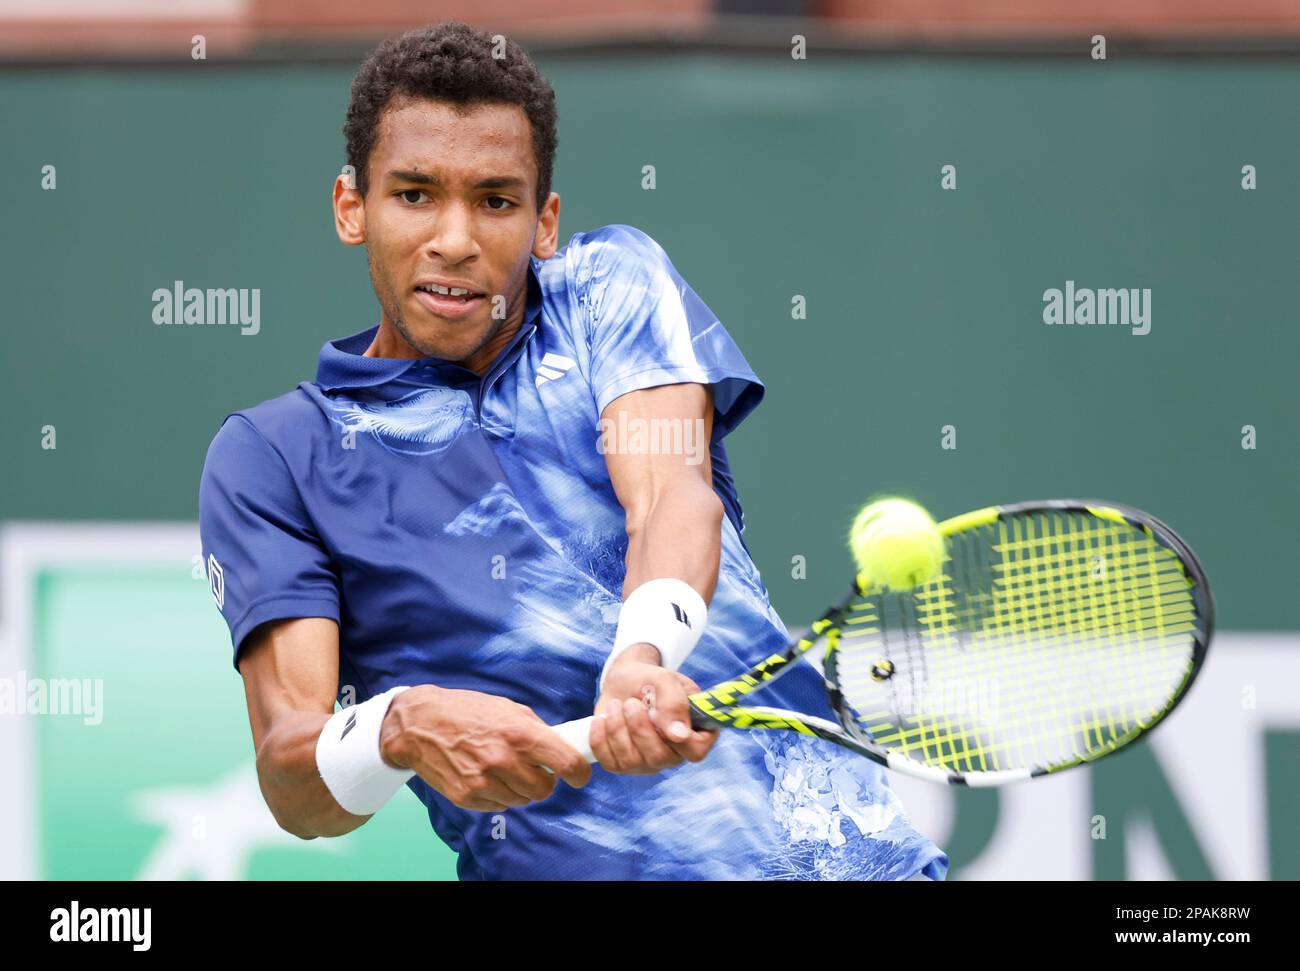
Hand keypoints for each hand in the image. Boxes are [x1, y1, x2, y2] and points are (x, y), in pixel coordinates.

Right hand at [379, 685, 591, 810]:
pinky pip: (499, 805)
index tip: (579, 775)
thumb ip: (537, 730)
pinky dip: (499, 795)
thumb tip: (563, 748)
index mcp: (519, 733)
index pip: (566, 763)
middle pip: (545, 790)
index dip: (579, 773)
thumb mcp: (508, 709)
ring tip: (505, 768)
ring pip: (523, 800)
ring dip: (521, 788)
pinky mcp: (467, 796)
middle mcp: (503, 760)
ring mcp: (483, 781)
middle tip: (536, 770)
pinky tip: (487, 775)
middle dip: (546, 781)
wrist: (420, 725)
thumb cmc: (467, 711)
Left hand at [590, 644, 718, 774]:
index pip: (696, 750)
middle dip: (639, 727)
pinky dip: (600, 739)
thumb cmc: (651, 681)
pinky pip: (610, 762)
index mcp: (695, 733)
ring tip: (616, 704)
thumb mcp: (665, 681)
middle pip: (658, 757)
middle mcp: (674, 754)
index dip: (678, 738)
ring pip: (631, 761)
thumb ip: (675, 704)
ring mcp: (648, 763)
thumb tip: (678, 735)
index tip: (656, 714)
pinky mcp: (623, 765)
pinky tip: (601, 719)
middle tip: (631, 703)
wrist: (626, 681)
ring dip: (618, 728)